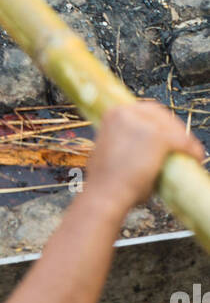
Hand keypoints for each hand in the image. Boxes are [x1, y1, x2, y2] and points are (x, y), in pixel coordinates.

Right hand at [86, 101, 204, 216]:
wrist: (105, 192)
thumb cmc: (107, 180)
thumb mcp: (112, 149)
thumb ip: (127, 141)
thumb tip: (145, 150)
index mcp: (115, 113)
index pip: (144, 110)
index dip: (159, 121)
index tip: (168, 132)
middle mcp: (128, 112)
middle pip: (160, 114)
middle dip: (173, 127)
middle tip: (182, 143)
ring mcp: (144, 123)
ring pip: (173, 127)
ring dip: (185, 139)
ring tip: (192, 153)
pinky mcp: (158, 137)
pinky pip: (182, 141)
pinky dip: (192, 149)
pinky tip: (196, 157)